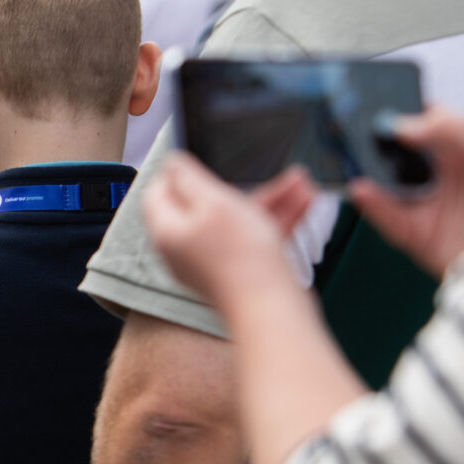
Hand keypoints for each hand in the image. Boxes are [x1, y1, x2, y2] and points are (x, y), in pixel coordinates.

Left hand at [143, 154, 315, 304]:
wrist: (271, 308)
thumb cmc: (240, 257)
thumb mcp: (212, 202)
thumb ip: (189, 178)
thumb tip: (171, 163)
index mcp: (168, 230)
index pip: (159, 192)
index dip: (177, 171)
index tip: (197, 155)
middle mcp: (185, 248)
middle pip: (206, 205)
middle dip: (243, 182)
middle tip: (264, 166)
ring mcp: (213, 261)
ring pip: (239, 219)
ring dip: (271, 199)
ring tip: (303, 182)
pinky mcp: (239, 272)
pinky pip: (255, 238)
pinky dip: (277, 220)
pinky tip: (305, 203)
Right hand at [348, 106, 463, 278]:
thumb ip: (448, 128)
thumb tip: (401, 125)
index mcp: (459, 150)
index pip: (420, 123)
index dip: (398, 111)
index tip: (373, 100)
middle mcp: (439, 176)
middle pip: (394, 154)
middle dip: (370, 141)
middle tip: (348, 126)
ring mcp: (427, 206)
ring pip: (384, 185)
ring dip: (364, 171)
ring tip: (348, 154)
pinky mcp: (420, 236)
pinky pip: (387, 219)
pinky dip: (372, 205)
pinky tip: (361, 188)